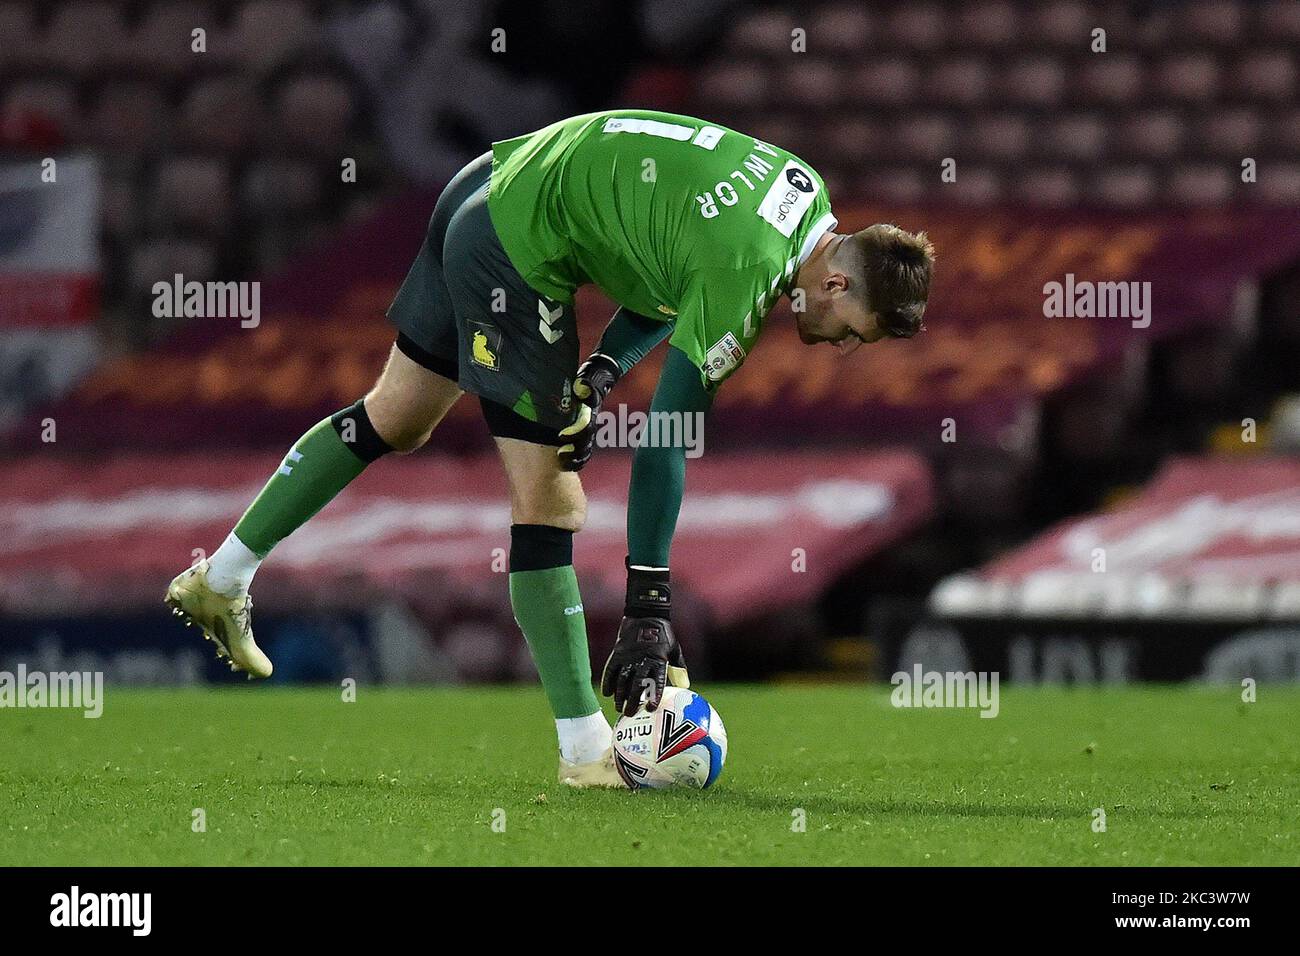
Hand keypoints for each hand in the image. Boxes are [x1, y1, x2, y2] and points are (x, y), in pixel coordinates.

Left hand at [557, 353, 619, 470]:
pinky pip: (583, 454)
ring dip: (574, 459)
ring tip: (561, 460)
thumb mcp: (587, 378)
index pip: (585, 428)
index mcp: (589, 413)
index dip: (574, 433)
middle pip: (585, 444)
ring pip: (585, 452)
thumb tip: (580, 387)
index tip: (560, 436)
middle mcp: (590, 424)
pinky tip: (565, 465)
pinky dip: (576, 462)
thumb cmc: (588, 379)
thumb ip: (586, 384)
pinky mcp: (582, 436)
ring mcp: (587, 431)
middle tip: (560, 453)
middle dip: (574, 451)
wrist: (597, 379)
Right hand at [600, 616, 689, 716]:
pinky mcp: (618, 653)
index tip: (650, 709)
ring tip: (618, 708)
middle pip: (636, 685)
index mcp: (659, 660)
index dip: (653, 697)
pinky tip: (607, 693)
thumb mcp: (675, 649)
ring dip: (620, 695)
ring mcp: (628, 657)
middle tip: (630, 714)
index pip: (656, 683)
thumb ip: (679, 668)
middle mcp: (642, 660)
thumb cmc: (663, 635)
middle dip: (632, 701)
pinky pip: (611, 669)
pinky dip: (608, 681)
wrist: (646, 615)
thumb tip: (685, 686)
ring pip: (622, 680)